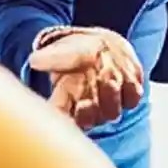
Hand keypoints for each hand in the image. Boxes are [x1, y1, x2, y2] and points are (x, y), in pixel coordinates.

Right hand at [27, 29, 143, 128]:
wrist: (107, 46)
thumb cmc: (80, 53)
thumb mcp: (64, 52)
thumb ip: (52, 58)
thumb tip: (34, 60)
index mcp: (66, 99)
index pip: (61, 118)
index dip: (62, 121)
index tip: (62, 119)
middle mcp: (88, 107)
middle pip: (87, 120)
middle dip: (87, 112)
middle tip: (85, 102)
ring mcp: (110, 104)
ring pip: (111, 112)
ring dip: (110, 96)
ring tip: (108, 79)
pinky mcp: (131, 95)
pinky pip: (132, 97)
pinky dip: (129, 87)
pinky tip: (124, 74)